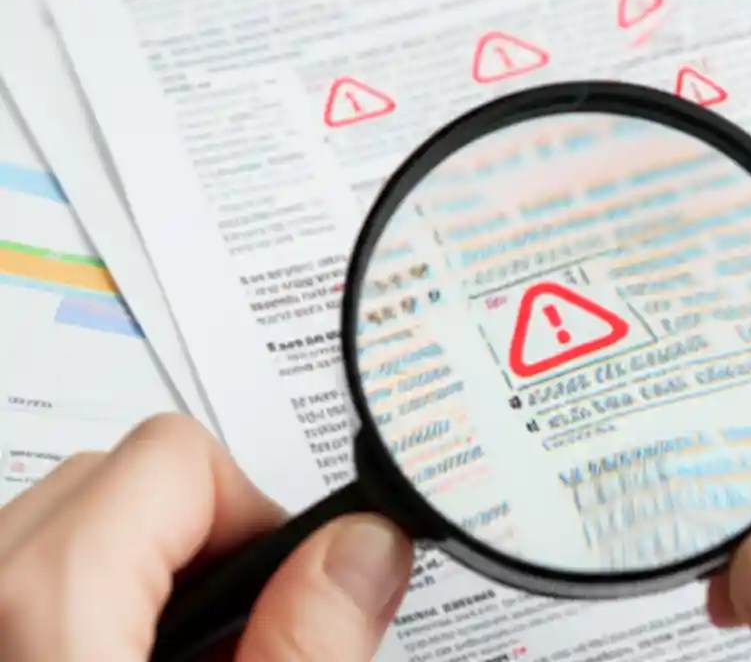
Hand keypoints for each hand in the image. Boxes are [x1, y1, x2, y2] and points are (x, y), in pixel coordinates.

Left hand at [0, 413, 412, 660]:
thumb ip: (307, 643)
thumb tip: (366, 547)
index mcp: (45, 599)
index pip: (177, 453)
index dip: (257, 517)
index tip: (279, 600)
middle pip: (124, 472)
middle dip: (205, 541)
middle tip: (239, 640)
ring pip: (78, 517)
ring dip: (151, 570)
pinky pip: (37, 562)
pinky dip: (99, 597)